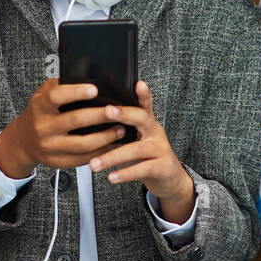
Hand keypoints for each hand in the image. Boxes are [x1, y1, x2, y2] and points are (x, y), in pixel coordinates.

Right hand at [0, 78, 133, 176]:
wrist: (24, 141)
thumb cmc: (40, 113)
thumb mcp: (43, 94)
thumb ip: (62, 85)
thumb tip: (88, 73)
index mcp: (40, 106)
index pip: (56, 97)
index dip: (76, 92)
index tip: (94, 89)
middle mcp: (43, 127)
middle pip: (75, 120)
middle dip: (100, 115)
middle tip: (118, 110)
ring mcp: (50, 147)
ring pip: (82, 144)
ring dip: (105, 137)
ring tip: (121, 129)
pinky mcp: (58, 161)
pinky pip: (83, 158)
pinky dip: (100, 152)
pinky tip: (112, 144)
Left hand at [88, 80, 194, 223]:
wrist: (169, 178)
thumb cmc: (146, 156)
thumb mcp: (136, 139)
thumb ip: (120, 130)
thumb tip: (91, 121)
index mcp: (147, 123)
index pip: (145, 104)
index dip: (143, 94)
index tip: (138, 83)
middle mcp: (155, 132)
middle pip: (142, 118)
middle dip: (124, 114)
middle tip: (107, 111)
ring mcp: (160, 149)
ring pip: (136, 149)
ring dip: (112, 156)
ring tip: (94, 164)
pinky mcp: (162, 166)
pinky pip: (142, 168)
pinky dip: (125, 173)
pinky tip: (111, 176)